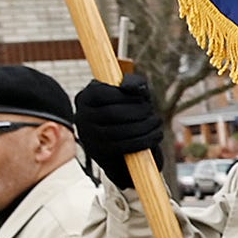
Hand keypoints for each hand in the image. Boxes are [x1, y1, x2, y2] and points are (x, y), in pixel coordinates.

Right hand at [72, 73, 164, 191]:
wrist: (126, 147)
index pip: (101, 94)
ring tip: (156, 121)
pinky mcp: (101, 154)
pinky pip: (124, 147)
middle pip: (111, 113)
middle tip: (151, 111)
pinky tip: (156, 135)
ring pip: (119, 131)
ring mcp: (89, 137)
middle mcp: (81, 117)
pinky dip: (145, 140)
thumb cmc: (130, 112)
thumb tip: (132, 87)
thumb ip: (134, 83)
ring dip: (145, 126)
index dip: (126, 96)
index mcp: (85, 98)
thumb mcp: (133, 95)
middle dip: (138, 111)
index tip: (143, 98)